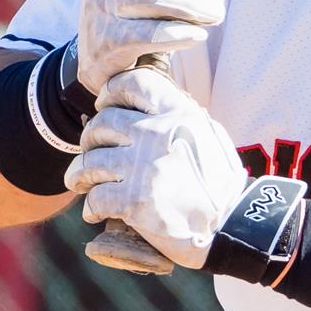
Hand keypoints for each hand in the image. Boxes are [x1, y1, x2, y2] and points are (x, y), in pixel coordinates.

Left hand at [64, 68, 247, 269]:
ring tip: (81, 182)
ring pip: (89, 161)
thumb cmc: (221, 184)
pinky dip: (91, 207)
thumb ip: (180, 118)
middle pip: (102, 123)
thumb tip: (149, 107)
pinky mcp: (133, 201)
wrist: (230, 227)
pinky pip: (95, 197)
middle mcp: (157, 133)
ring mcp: (143, 166)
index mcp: (179, 114)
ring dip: (80, 174)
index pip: (133, 83)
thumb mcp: (210, 137)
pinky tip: (95, 212)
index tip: (104, 104)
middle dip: (91, 138)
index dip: (111, 91)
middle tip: (93, 151)